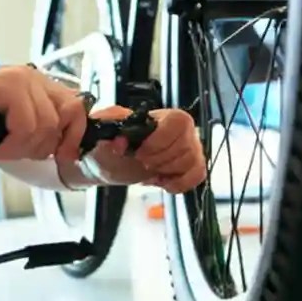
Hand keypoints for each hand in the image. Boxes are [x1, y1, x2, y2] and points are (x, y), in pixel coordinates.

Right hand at [0, 65, 88, 163]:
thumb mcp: (9, 124)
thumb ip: (36, 128)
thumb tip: (62, 149)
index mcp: (37, 83)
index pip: (78, 108)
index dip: (74, 136)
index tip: (61, 156)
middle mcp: (32, 76)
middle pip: (67, 118)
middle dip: (44, 146)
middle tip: (16, 152)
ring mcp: (20, 78)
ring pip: (45, 126)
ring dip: (21, 148)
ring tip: (0, 150)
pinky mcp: (6, 84)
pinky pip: (25, 125)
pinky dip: (9, 145)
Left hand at [75, 107, 206, 193]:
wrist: (108, 162)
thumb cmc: (108, 144)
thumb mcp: (103, 133)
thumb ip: (109, 132)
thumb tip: (119, 141)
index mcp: (161, 117)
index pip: (178, 122)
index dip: (161, 141)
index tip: (140, 153)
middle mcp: (180, 130)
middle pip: (186, 146)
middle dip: (160, 160)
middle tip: (142, 163)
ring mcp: (189, 148)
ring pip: (192, 162)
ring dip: (167, 172)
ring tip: (150, 171)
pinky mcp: (191, 167)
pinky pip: (198, 175)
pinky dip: (180, 183)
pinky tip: (163, 181)